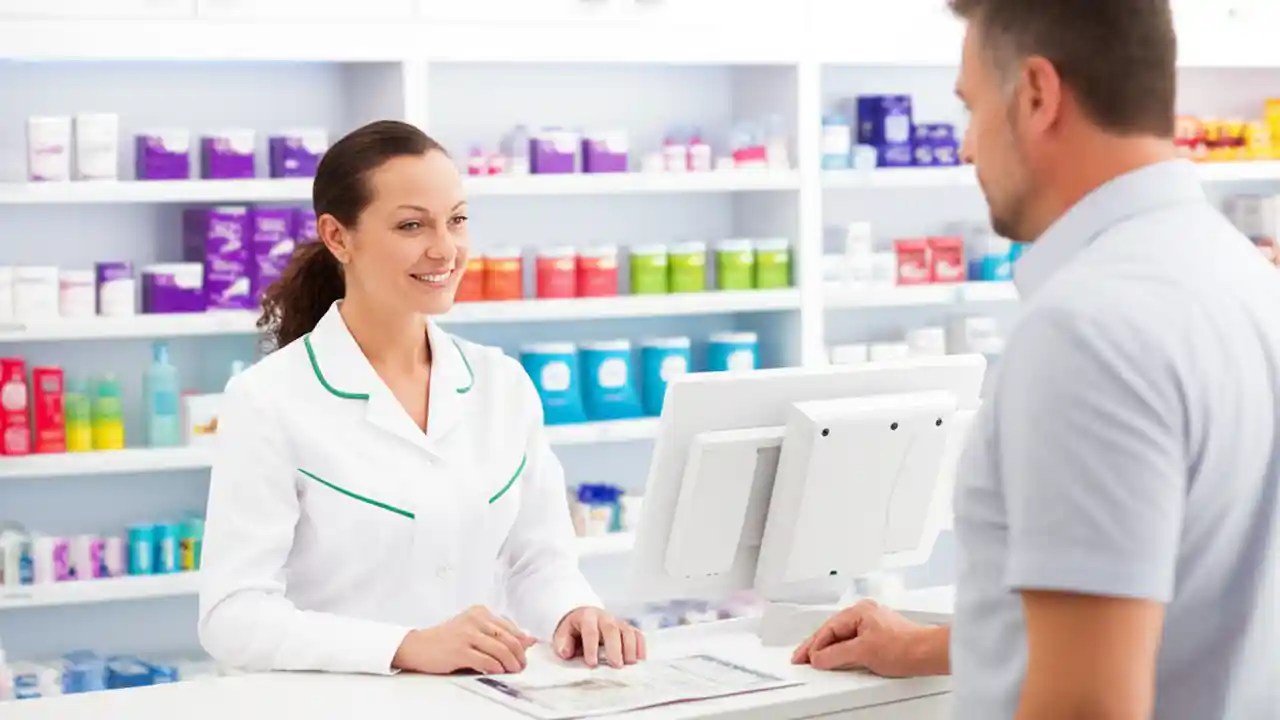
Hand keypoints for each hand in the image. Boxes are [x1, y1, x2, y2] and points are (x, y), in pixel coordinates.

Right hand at [392, 605, 535, 674]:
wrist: (419, 646)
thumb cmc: (448, 639)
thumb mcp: (474, 630)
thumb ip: (499, 633)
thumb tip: (529, 640)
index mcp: (480, 612)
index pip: (510, 627)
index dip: (521, 643)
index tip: (525, 654)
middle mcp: (475, 620)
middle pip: (508, 638)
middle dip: (519, 655)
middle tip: (522, 665)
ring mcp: (467, 634)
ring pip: (500, 650)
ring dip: (511, 663)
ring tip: (513, 670)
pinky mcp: (460, 650)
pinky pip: (486, 660)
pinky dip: (496, 667)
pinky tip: (498, 671)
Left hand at [552, 607, 645, 668]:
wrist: (584, 618)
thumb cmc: (574, 630)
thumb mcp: (562, 634)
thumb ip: (562, 643)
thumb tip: (566, 653)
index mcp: (586, 617)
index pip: (590, 631)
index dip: (591, 647)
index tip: (592, 663)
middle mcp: (604, 617)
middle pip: (612, 629)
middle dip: (615, 648)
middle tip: (617, 665)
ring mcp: (618, 622)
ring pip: (627, 630)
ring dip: (630, 647)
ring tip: (630, 664)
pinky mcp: (627, 628)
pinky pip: (637, 634)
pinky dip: (640, 646)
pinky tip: (640, 659)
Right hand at [792, 599, 945, 677]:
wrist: (928, 653)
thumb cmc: (905, 646)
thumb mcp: (863, 652)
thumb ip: (836, 654)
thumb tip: (819, 657)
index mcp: (859, 611)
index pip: (828, 629)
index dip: (814, 645)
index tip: (805, 658)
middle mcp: (866, 613)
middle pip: (834, 630)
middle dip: (818, 645)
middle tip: (803, 657)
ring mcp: (874, 623)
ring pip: (844, 636)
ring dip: (830, 648)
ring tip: (818, 659)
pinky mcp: (881, 635)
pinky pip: (854, 640)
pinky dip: (843, 649)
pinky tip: (840, 657)